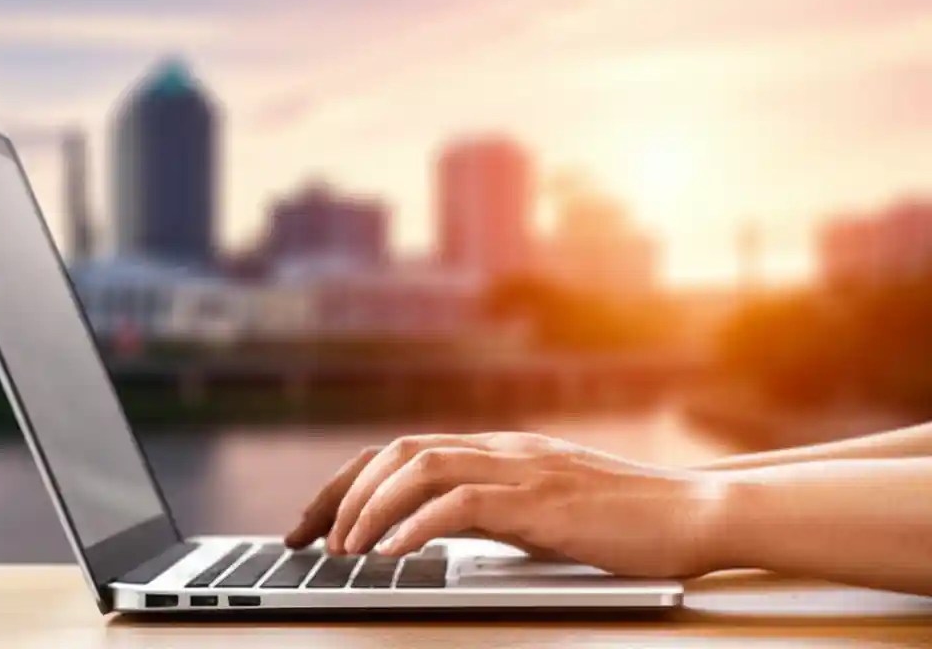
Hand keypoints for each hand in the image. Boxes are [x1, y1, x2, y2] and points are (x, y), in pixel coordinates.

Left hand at [284, 432, 729, 578]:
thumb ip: (495, 509)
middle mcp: (501, 450)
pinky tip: (394, 553)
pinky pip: (462, 503)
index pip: (404, 453)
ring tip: (344, 549)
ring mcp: (521, 469)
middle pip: (396, 452)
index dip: (351, 484)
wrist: (696, 513)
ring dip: (371, 508)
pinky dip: (417, 525)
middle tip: (306, 538)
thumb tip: (437, 530)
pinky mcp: (540, 500)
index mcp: (498, 451)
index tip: (315, 521)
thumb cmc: (628, 520)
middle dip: (341, 493)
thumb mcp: (546, 508)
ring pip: (420, 467)